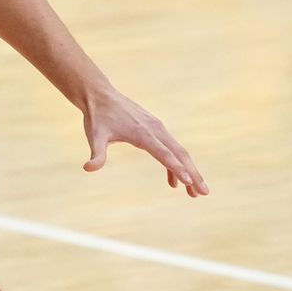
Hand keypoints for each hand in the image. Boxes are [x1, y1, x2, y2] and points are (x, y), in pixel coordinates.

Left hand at [82, 88, 207, 196]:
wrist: (100, 96)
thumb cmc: (97, 117)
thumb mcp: (94, 137)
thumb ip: (96, 154)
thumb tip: (88, 168)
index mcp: (143, 133)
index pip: (164, 153)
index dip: (177, 168)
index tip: (189, 182)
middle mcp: (155, 130)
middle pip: (180, 154)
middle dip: (193, 174)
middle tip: (204, 193)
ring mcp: (157, 128)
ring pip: (179, 151)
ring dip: (189, 171)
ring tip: (195, 193)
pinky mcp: (155, 128)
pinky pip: (170, 149)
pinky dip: (174, 164)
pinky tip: (173, 182)